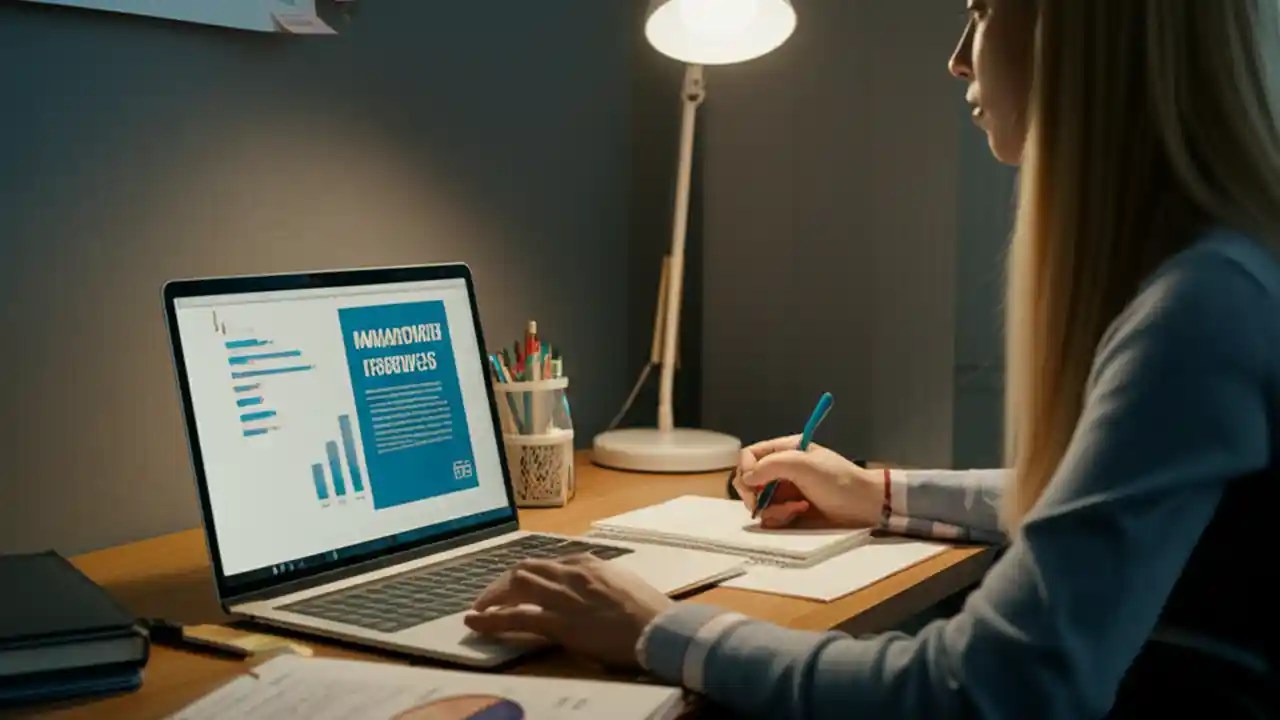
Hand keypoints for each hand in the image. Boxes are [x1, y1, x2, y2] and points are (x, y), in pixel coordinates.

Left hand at [463, 554, 672, 667]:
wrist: (658, 629)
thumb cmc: (650, 612)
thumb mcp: (625, 586)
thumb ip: (605, 583)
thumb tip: (598, 590)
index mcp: (589, 563)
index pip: (549, 564)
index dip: (531, 576)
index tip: (523, 587)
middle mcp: (570, 573)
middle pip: (526, 570)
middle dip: (505, 583)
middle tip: (492, 597)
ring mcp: (562, 596)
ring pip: (515, 586)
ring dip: (493, 596)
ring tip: (480, 609)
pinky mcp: (557, 622)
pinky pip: (514, 618)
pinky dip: (490, 620)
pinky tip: (474, 623)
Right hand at [733, 435, 883, 528]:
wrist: (865, 506)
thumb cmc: (839, 480)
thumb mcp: (805, 465)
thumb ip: (771, 465)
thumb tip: (746, 477)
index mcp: (785, 450)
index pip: (749, 456)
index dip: (746, 470)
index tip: (753, 486)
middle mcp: (781, 470)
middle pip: (748, 481)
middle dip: (755, 494)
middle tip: (763, 503)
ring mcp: (785, 492)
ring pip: (758, 502)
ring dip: (773, 508)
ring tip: (796, 509)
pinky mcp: (790, 512)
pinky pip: (771, 518)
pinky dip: (780, 518)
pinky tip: (799, 514)